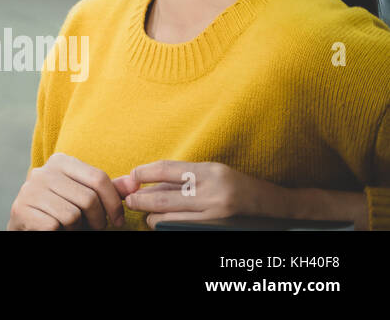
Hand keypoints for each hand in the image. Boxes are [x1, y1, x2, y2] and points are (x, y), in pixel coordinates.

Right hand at [7, 152, 127, 229]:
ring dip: (77, 228)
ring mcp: (30, 190)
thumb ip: (108, 189)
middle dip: (97, 220)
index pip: (98, 178)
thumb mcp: (85, 195)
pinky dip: (60, 233)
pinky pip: (55, 225)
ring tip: (70, 227)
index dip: (114, 203)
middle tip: (92, 227)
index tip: (118, 220)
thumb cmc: (62, 209)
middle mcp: (43, 171)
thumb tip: (136, 182)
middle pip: (88, 198)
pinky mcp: (21, 209)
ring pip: (72, 214)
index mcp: (60, 162)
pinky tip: (55, 229)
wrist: (28, 223)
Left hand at [115, 160, 276, 227]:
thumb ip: (180, 175)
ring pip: (170, 217)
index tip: (132, 176)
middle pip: (164, 197)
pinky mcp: (215, 227)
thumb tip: (147, 181)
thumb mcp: (208, 171)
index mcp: (207, 171)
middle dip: (141, 199)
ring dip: (152, 215)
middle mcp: (211, 191)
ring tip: (144, 211)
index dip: (144, 173)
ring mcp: (214, 213)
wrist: (267, 203)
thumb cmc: (232, 182)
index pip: (166, 170)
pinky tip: (160, 220)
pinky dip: (166, 224)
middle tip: (129, 199)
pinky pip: (182, 226)